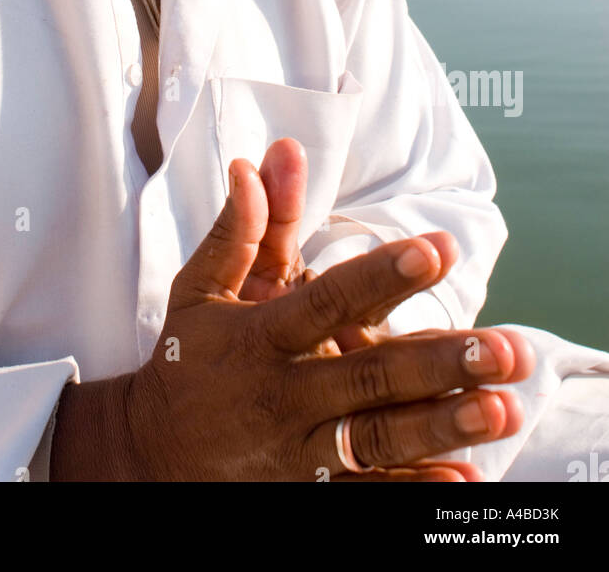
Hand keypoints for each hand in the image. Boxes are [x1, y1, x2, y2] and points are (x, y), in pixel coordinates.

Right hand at [123, 157, 535, 481]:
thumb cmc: (185, 360)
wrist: (151, 455)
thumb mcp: (201, 288)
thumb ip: (240, 227)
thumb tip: (260, 160)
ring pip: (380, 438)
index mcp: (262, 336)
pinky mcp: (311, 488)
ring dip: (443, 426)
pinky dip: (415, 489)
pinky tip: (463, 478)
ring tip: (500, 407)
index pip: (329, 300)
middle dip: (438, 362)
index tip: (435, 251)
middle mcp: (287, 392)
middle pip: (371, 375)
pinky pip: (369, 492)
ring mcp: (302, 447)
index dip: (381, 275)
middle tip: (501, 348)